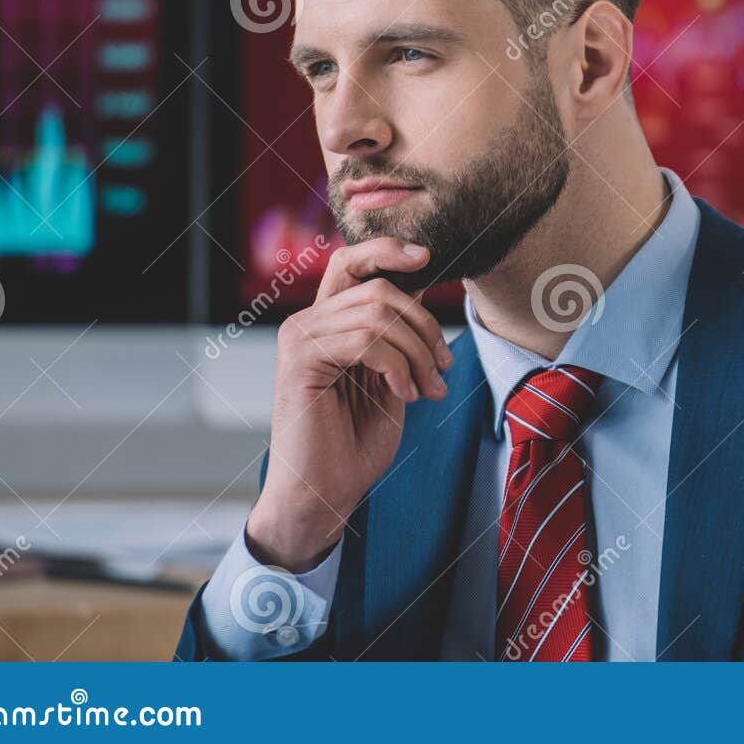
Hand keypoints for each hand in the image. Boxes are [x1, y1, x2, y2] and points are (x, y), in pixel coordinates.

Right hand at [246, 237, 452, 570]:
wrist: (326, 493)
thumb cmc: (354, 443)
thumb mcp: (390, 378)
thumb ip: (397, 335)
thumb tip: (419, 288)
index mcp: (327, 323)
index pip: (352, 263)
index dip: (387, 250)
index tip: (427, 256)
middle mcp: (307, 322)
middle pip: (378, 287)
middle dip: (425, 325)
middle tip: (444, 367)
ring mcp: (299, 338)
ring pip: (378, 313)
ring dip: (417, 352)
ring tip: (429, 389)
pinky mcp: (299, 360)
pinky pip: (365, 340)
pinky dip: (398, 366)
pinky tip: (405, 395)